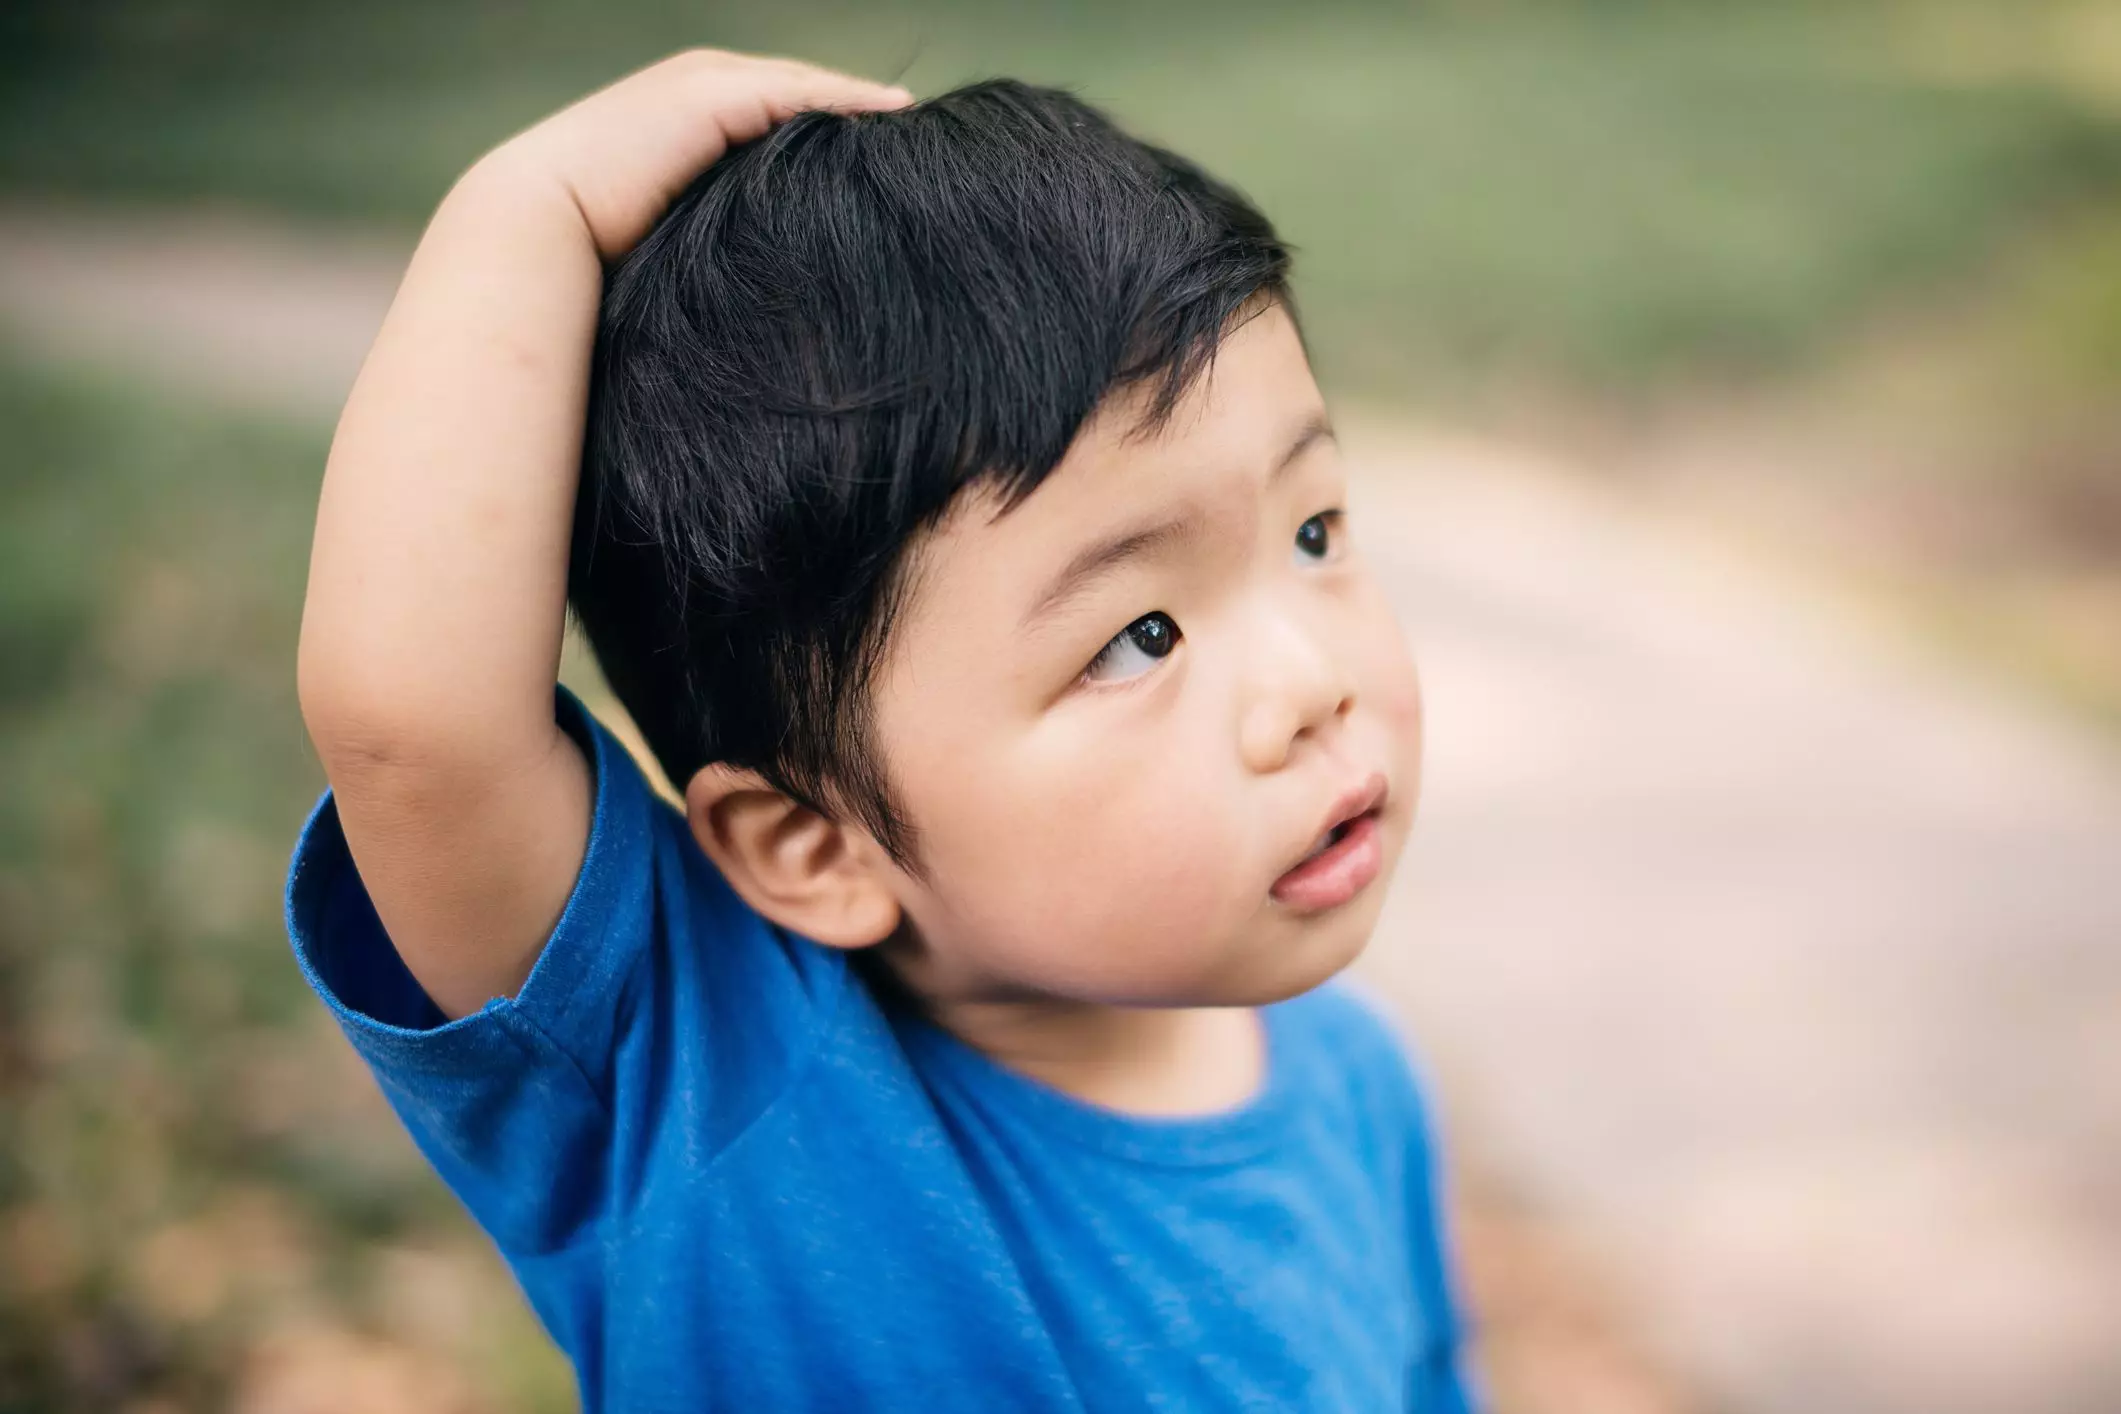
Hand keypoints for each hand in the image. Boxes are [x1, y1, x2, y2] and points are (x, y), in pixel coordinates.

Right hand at [492, 49, 912, 260]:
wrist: (542, 227)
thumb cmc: (597, 254)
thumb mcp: (676, 234)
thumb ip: (717, 232)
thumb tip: (765, 281)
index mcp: (689, 114)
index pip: (777, 114)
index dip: (832, 131)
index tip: (884, 157)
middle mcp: (700, 85)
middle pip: (800, 93)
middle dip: (855, 112)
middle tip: (917, 135)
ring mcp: (706, 82)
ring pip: (804, 88)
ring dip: (860, 104)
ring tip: (915, 125)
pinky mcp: (713, 92)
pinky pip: (799, 93)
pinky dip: (848, 100)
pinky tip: (893, 116)